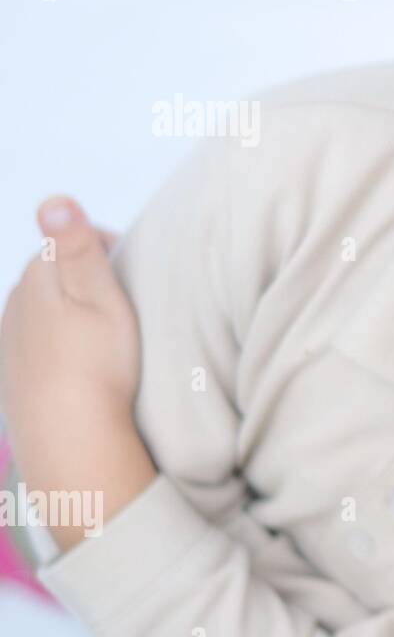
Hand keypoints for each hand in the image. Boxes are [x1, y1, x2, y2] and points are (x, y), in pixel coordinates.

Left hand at [0, 196, 155, 550]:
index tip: (137, 275)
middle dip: (91, 281)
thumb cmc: (96, 365)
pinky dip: (64, 346)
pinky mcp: (16, 373)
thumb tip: (52, 197)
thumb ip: (75, 247)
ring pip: (48, 309)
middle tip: (129, 308)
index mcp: (37, 278)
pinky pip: (42, 343)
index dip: (109, 250)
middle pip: (56, 274)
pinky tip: (87, 366)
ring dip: (77, 314)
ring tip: (110, 339)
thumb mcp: (99, 298)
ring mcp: (10, 341)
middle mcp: (14, 305)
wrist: (68, 439)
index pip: (70, 241)